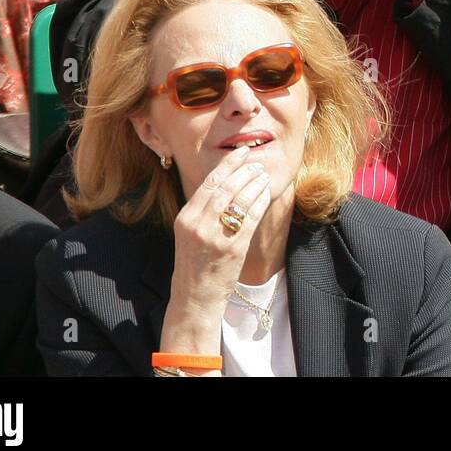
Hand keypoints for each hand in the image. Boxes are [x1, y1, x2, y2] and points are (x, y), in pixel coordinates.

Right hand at [160, 146, 272, 365]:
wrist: (194, 297)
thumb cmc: (194, 263)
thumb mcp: (190, 233)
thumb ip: (203, 210)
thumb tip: (227, 182)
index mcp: (185, 219)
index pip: (209, 184)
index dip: (228, 165)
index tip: (242, 153)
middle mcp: (198, 225)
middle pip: (225, 188)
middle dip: (243, 171)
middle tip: (256, 162)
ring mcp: (215, 237)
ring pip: (238, 200)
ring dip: (254, 184)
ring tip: (263, 175)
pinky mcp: (233, 248)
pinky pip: (250, 219)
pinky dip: (259, 203)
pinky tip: (265, 194)